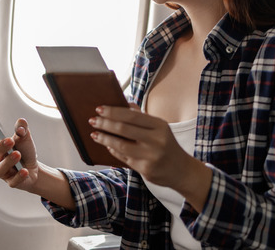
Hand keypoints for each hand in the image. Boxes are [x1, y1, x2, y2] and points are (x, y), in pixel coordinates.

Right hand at [0, 117, 76, 208]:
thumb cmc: (25, 152)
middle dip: (0, 147)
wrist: (35, 170)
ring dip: (8, 162)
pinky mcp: (11, 182)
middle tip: (10, 140)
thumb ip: (22, 129)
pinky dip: (18, 176)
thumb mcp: (25, 138)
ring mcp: (3, 172)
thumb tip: (21, 124)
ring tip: (17, 154)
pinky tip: (25, 171)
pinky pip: (12, 181)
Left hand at [88, 103, 211, 210]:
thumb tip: (124, 103)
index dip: (113, 111)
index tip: (99, 108)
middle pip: (124, 129)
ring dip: (105, 138)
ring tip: (94, 134)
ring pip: (121, 145)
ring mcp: (151, 156)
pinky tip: (107, 145)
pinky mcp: (146, 169)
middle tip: (92, 120)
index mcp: (159, 126)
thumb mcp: (159, 128)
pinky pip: (124, 158)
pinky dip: (113, 150)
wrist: (181, 171)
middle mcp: (157, 140)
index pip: (132, 115)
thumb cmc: (166, 145)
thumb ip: (142, 117)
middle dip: (105, 123)